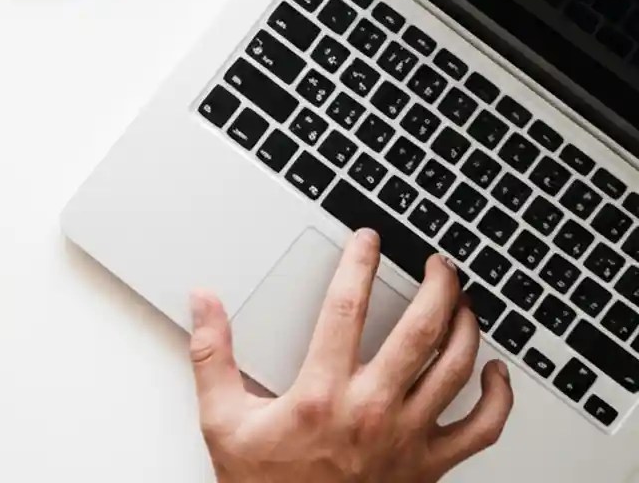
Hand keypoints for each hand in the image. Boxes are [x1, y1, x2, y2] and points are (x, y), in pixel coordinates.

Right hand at [189, 229, 513, 482]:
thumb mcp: (222, 421)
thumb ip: (211, 355)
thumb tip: (204, 304)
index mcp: (321, 394)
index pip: (346, 308)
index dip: (360, 264)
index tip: (368, 241)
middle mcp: (372, 410)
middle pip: (422, 329)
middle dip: (437, 285)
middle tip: (437, 263)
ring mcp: (407, 438)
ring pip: (457, 367)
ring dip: (467, 324)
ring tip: (463, 300)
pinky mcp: (430, 465)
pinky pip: (482, 428)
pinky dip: (498, 397)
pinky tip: (495, 372)